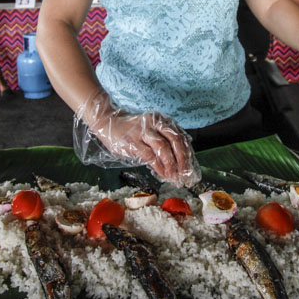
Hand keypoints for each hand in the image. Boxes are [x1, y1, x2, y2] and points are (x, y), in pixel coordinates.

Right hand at [73, 89, 200, 186]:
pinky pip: (150, 156)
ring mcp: (143, 131)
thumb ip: (165, 140)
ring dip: (172, 165)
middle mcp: (155, 123)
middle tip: (185, 175)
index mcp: (162, 120)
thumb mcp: (151, 130)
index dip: (188, 154)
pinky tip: (163, 175)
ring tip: (174, 177)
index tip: (191, 169)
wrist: (108, 122)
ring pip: (164, 148)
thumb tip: (181, 161)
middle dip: (183, 160)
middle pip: (176, 140)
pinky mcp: (132, 141)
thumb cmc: (132, 130)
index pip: (181, 137)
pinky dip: (159, 167)